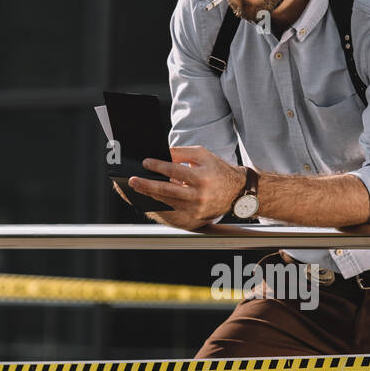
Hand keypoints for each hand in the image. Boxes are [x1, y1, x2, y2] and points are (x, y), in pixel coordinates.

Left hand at [127, 146, 244, 229]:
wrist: (237, 192)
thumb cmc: (218, 170)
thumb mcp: (202, 155)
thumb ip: (181, 153)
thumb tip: (161, 154)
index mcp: (201, 177)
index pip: (174, 170)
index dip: (157, 166)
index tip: (146, 163)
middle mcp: (199, 195)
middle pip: (166, 190)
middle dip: (146, 185)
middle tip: (132, 180)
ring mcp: (196, 208)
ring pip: (167, 202)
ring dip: (150, 195)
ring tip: (138, 187)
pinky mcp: (195, 217)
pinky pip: (173, 210)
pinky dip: (161, 203)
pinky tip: (151, 197)